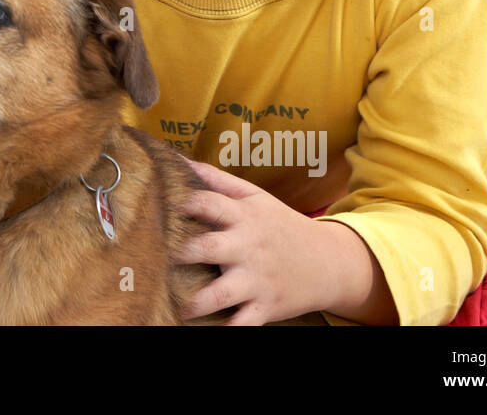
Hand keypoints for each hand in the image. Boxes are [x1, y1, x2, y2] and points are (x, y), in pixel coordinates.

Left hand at [176, 159, 341, 324]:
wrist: (329, 262)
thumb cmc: (281, 226)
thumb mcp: (255, 197)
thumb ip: (216, 179)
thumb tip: (178, 158)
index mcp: (243, 217)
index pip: (210, 203)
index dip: (185, 202)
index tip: (160, 204)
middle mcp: (248, 247)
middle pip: (209, 247)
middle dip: (182, 253)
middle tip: (156, 257)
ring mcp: (256, 279)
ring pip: (221, 293)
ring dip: (196, 302)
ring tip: (176, 306)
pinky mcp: (265, 307)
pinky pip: (244, 323)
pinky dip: (229, 329)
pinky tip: (209, 329)